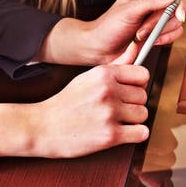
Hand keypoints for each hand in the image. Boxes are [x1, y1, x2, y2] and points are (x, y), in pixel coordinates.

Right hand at [0, 62, 151, 158]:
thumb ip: (115, 67)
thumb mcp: (88, 78)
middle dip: (134, 103)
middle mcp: (108, 91)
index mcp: (104, 74)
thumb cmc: (66, 102)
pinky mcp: (110, 136)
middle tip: (120, 109)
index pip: (142, 74)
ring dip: (134, 120)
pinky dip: (136, 134)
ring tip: (118, 121)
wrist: (42, 127)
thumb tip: (136, 51)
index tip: (130, 91)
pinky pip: (141, 133)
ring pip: (143, 113)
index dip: (138, 84)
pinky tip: (125, 133)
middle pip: (143, 95)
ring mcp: (109, 113)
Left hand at [40, 0, 184, 66]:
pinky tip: (149, 41)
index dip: (176, 3)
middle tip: (142, 29)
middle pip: (176, 8)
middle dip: (160, 23)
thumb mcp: (129, 11)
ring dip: (159, 33)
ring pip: (176, 22)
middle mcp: (154, 0)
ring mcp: (157, 16)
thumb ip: (152, 1)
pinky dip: (164, 39)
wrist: (100, 48)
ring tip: (140, 35)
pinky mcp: (159, 30)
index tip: (176, 15)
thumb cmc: (109, 27)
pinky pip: (174, 34)